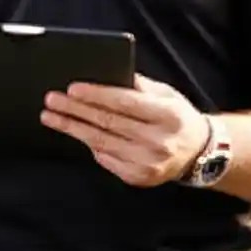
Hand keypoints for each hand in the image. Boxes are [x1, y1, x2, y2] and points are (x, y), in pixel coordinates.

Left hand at [40, 73, 210, 187]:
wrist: (200, 153)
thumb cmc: (177, 118)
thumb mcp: (166, 94)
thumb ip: (139, 85)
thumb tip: (107, 73)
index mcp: (166, 115)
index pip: (125, 103)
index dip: (96, 95)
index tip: (71, 88)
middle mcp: (158, 141)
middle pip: (108, 122)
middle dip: (75, 110)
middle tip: (51, 100)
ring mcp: (148, 163)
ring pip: (101, 142)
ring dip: (72, 128)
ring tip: (50, 116)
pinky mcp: (139, 178)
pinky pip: (105, 159)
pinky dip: (88, 145)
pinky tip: (73, 132)